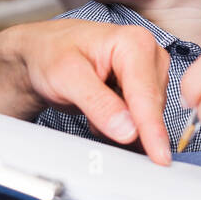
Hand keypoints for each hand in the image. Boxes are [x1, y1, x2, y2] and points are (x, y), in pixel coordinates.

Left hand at [0, 20, 171, 164]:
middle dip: (127, 123)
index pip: (146, 94)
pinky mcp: (145, 89)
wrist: (42, 53)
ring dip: (121, 124)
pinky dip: (121, 125)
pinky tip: (101, 114)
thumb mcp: (66, 77)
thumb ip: (98, 103)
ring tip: (89, 104)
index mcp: (134, 43)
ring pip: (148, 116)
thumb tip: (128, 130)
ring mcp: (149, 73)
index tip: (159, 156)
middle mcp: (148, 55)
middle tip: (88, 112)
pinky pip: (142, 119)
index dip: (152, 128)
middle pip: (151, 107)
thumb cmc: (51, 54)